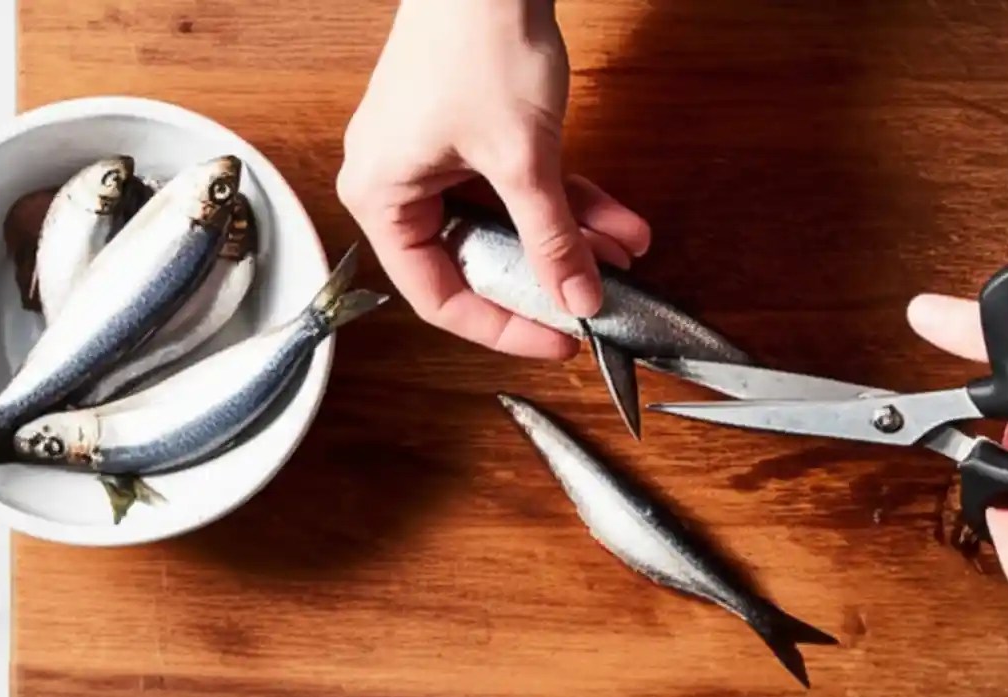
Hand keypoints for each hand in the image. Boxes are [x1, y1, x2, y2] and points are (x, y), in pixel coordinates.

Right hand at [337, 0, 650, 358]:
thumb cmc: (477, 44)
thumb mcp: (522, 160)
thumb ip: (551, 239)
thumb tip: (579, 300)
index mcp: (382, 196)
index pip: (439, 295)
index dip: (502, 327)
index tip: (557, 342)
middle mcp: (400, 181)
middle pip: (478, 260)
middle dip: (547, 277)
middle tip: (595, 303)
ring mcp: (436, 154)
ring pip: (507, 223)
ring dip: (569, 240)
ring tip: (624, 256)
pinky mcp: (471, 130)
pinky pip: (518, 185)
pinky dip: (566, 201)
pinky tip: (618, 221)